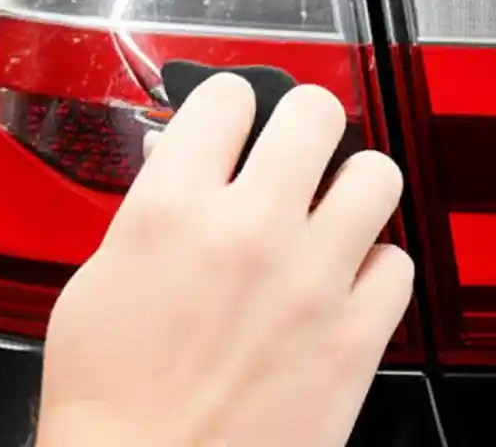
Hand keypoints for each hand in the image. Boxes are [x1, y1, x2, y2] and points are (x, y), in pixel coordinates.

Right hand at [38, 75, 413, 446]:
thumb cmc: (110, 399)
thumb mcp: (97, 280)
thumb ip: (152, 209)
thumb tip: (185, 163)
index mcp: (172, 210)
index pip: (227, 97)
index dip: (229, 105)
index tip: (233, 121)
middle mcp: (249, 231)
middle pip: (314, 113)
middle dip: (301, 123)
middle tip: (293, 147)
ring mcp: (311, 282)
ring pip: (376, 175)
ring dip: (352, 183)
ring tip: (332, 206)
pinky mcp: (353, 337)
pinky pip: (399, 263)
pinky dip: (375, 266)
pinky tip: (345, 281)